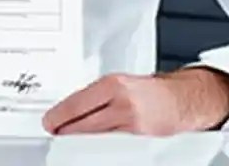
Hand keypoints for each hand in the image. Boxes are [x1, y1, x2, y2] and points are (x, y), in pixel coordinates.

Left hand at [41, 68, 228, 136]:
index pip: (77, 103)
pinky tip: (92, 145)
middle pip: (84, 122)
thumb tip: (69, 110)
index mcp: (113, 85)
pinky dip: (99, 143)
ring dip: (80, 138)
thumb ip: (96, 96)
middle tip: (55, 132)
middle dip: (66, 130)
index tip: (49, 121)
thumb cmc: (148, 92)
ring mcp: (131, 121)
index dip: (59, 116)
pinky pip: (112, 142)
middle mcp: (121, 101)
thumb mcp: (119, 85)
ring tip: (69, 139)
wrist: (179, 99)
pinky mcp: (139, 136)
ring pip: (96, 134)